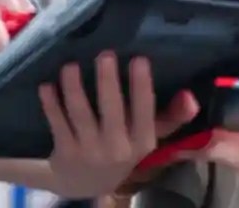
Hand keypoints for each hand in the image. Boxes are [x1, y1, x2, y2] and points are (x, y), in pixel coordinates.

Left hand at [39, 53, 199, 197]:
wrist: (85, 183)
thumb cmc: (121, 148)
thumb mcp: (147, 137)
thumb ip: (170, 116)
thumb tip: (191, 96)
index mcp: (142, 141)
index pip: (145, 111)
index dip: (142, 86)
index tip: (139, 58)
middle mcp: (118, 148)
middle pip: (111, 108)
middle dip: (108, 80)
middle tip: (104, 54)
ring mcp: (89, 151)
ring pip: (81, 113)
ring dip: (74, 87)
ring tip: (70, 65)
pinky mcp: (65, 153)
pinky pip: (57, 123)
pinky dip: (51, 103)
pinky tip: (47, 85)